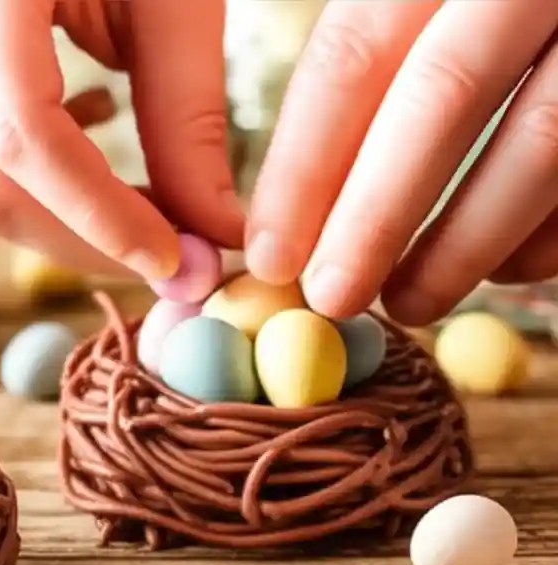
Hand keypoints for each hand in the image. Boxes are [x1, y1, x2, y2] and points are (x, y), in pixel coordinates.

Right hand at [0, 0, 244, 279]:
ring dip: (64, 218)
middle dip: (83, 242)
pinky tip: (98, 130)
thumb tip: (214, 237)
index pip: (24, 139)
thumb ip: (186, 116)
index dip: (102, 218)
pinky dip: (38, 175)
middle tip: (175, 266)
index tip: (182, 264)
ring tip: (153, 210)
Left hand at [246, 1, 557, 324]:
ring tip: (407, 301)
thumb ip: (368, 54)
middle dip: (375, 215)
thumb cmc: (480, 6)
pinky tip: (506, 271)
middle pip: (441, 96)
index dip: (302, 164)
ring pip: (541, 142)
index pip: (352, 53)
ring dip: (465, 242)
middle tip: (330, 298)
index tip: (268, 255)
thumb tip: (286, 203)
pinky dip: (549, 235)